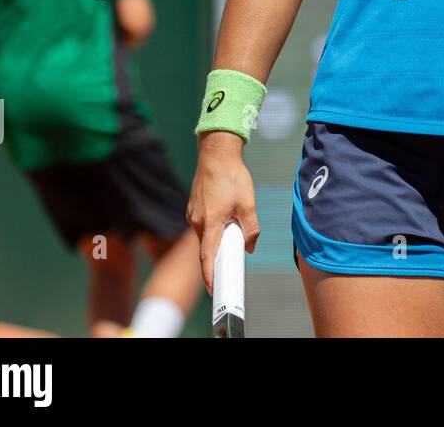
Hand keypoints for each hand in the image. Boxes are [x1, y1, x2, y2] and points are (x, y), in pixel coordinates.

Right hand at [186, 131, 259, 292]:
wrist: (216, 154)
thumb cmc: (233, 177)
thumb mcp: (248, 204)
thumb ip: (251, 228)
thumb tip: (250, 247)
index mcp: (210, 222)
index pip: (207, 256)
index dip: (210, 275)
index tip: (214, 289)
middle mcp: (197, 220)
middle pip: (207, 247)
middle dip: (219, 256)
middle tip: (232, 262)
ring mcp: (192, 214)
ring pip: (206, 235)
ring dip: (218, 238)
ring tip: (234, 228)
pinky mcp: (193, 207)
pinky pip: (203, 224)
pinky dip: (214, 228)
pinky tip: (226, 217)